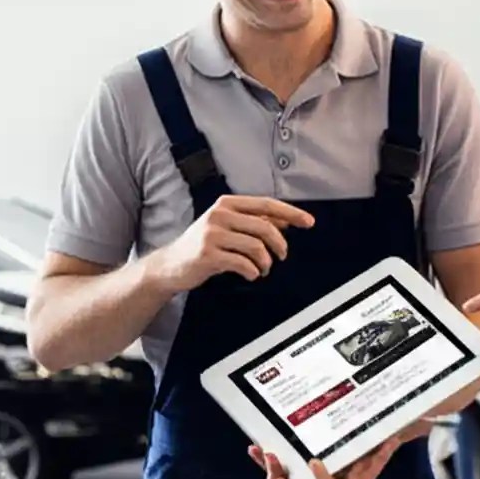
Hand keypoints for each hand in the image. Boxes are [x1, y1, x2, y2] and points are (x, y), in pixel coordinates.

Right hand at [151, 195, 314, 292]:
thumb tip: (286, 220)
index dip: (291, 213)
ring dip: (266, 262)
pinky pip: (243, 264)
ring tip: (263, 269)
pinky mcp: (208, 255)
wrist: (171, 265)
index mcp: (226, 204)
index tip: (309, 222)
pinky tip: (251, 274)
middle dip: (280, 245)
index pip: (266, 204)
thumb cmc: (201, 245)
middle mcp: (219, 215)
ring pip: (256, 247)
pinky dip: (253, 272)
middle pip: (264, 227)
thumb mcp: (227, 226)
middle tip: (282, 256)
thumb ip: (254, 221)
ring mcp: (212, 235)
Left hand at [247, 435, 404, 478]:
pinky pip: (280, 475)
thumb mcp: (379, 451)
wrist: (364, 453)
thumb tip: (392, 438)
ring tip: (261, 453)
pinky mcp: (298, 478)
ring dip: (272, 473)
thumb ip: (383, 448)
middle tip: (274, 468)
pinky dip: (265, 464)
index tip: (313, 462)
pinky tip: (254, 449)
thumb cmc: (371, 451)